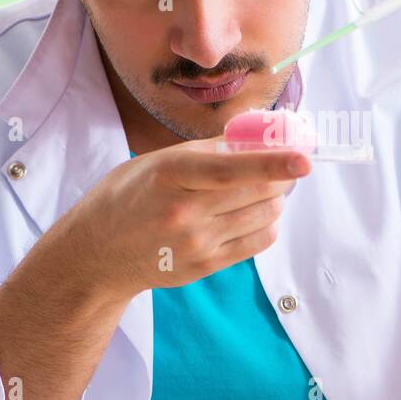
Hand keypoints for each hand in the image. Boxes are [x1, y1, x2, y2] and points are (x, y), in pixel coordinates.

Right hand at [71, 138, 311, 301]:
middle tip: (283, 162)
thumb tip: (259, 133)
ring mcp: (197, 244)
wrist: (96, 255)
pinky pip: (259, 240)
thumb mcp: (157, 162)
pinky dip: (265, 222)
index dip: (272, 163)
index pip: (231, 169)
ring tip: (255, 189)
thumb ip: (207, 150)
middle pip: (258, 190)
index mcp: (170, 175)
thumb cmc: (127, 197)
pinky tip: (249, 213)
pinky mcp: (206, 266)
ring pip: (265, 215)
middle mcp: (185, 212)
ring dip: (272, 197)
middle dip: (280, 173)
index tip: (304, 160)